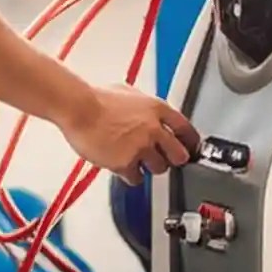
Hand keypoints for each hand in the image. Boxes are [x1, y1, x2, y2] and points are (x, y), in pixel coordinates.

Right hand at [60, 85, 200, 185]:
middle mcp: (154, 129)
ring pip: (159, 168)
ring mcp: (141, 147)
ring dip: (150, 167)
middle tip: (167, 160)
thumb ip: (145, 106)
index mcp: (157, 109)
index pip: (186, 129)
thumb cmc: (98, 100)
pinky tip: (124, 167)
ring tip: (138, 160)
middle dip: (174, 159)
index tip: (190, 148)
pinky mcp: (126, 162)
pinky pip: (137, 178)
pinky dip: (131, 176)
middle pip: (179, 154)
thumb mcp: (130, 93)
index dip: (191, 141)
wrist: (80, 109)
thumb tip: (150, 113)